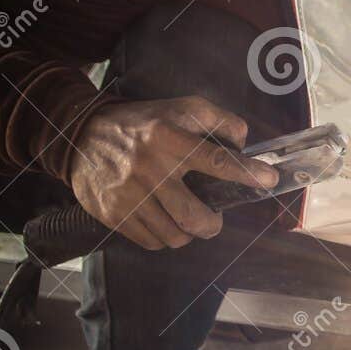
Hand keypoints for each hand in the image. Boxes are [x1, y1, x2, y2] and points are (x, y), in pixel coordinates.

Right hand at [67, 97, 277, 250]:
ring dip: (189, 233)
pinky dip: (165, 238)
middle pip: (195, 216)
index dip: (247, 173)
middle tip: (214, 219)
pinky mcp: (114, 213)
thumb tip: (244, 141)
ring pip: (174, 235)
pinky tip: (165, 223)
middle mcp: (151, 169)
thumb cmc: (141, 123)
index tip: (269, 180)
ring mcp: (130, 195)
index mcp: (170, 140)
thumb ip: (218, 119)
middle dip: (213, 225)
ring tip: (188, 221)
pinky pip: (151, 241)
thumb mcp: (180, 108)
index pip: (217, 161)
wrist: (80, 135)